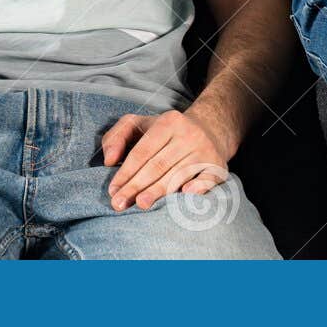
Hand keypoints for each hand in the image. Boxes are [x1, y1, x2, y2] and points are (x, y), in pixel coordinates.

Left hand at [100, 106, 232, 211]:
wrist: (210, 130)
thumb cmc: (166, 133)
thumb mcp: (139, 124)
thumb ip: (117, 136)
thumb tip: (109, 160)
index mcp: (168, 122)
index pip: (143, 151)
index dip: (126, 172)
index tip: (113, 190)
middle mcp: (189, 134)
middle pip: (159, 165)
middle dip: (137, 186)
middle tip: (119, 203)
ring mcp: (205, 150)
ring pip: (178, 174)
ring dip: (159, 191)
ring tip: (141, 205)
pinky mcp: (218, 166)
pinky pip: (208, 178)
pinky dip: (198, 187)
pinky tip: (184, 195)